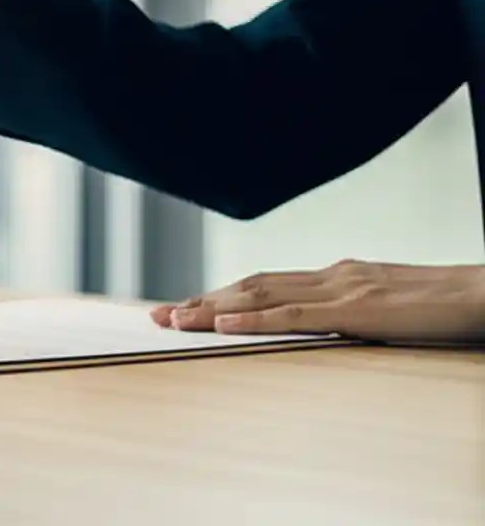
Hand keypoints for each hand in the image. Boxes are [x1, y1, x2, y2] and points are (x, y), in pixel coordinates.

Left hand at [150, 260, 484, 343]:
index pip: (264, 283)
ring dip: (213, 308)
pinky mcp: (358, 309)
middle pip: (251, 285)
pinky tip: (223, 324)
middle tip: (158, 315)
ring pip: (262, 296)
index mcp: (336, 275)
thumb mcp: (385, 306)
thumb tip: (319, 323)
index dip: (219, 294)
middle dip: (201, 300)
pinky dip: (255, 319)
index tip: (182, 306)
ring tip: (174, 320)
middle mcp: (331, 275)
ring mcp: (342, 289)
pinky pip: (296, 316)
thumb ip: (348, 310)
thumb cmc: (442, 305)